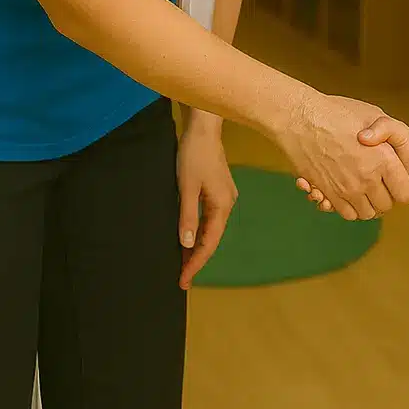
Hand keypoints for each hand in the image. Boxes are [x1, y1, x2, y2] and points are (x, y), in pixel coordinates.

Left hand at [177, 111, 238, 289]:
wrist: (203, 128)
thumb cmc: (194, 155)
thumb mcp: (186, 188)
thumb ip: (187, 217)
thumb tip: (185, 244)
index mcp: (222, 205)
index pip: (208, 243)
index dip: (195, 263)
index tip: (184, 281)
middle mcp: (228, 203)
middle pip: (211, 238)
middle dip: (196, 258)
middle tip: (181, 277)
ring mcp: (224, 196)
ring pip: (210, 228)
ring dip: (196, 245)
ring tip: (181, 262)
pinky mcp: (218, 189)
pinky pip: (209, 217)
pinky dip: (198, 230)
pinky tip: (188, 236)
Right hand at [279, 90, 408, 220]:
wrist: (300, 119)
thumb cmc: (336, 113)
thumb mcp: (374, 115)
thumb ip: (393, 136)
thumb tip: (400, 158)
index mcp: (384, 160)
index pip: (406, 194)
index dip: (403, 188)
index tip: (397, 181)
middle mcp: (367, 179)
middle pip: (386, 206)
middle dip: (386, 196)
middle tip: (380, 183)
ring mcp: (347, 189)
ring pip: (366, 214)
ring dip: (368, 204)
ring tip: (364, 188)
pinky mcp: (328, 193)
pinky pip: (346, 213)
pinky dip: (349, 207)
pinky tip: (348, 191)